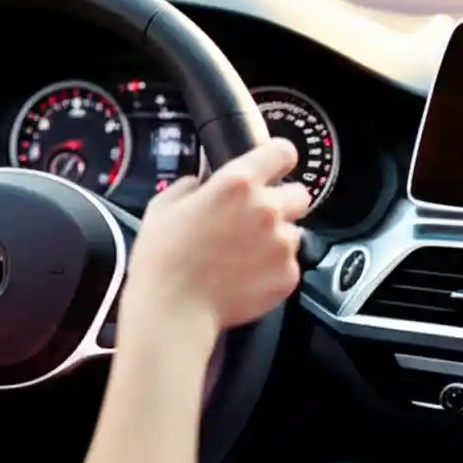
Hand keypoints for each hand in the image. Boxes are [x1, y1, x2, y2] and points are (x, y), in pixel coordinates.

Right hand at [119, 138, 310, 351]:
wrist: (173, 310)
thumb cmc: (163, 260)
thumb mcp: (164, 206)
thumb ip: (190, 185)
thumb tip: (201, 183)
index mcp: (237, 183)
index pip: (283, 152)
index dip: (279, 158)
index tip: (276, 166)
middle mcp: (266, 209)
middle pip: (299, 194)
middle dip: (282, 203)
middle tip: (256, 220)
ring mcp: (281, 243)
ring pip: (294, 232)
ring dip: (276, 239)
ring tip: (244, 256)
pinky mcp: (288, 275)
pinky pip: (290, 264)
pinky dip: (273, 269)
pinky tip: (246, 276)